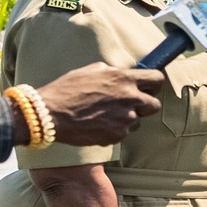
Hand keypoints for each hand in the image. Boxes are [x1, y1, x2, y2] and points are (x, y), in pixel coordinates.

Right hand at [37, 64, 164, 145]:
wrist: (49, 114)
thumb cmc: (66, 90)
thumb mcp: (91, 71)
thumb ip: (113, 73)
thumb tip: (124, 74)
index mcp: (124, 79)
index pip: (157, 79)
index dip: (154, 85)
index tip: (148, 88)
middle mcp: (130, 98)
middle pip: (155, 105)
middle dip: (145, 105)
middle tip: (129, 105)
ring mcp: (125, 119)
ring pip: (138, 121)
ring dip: (127, 119)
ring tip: (104, 115)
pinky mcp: (118, 135)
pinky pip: (124, 133)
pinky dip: (115, 130)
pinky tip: (97, 125)